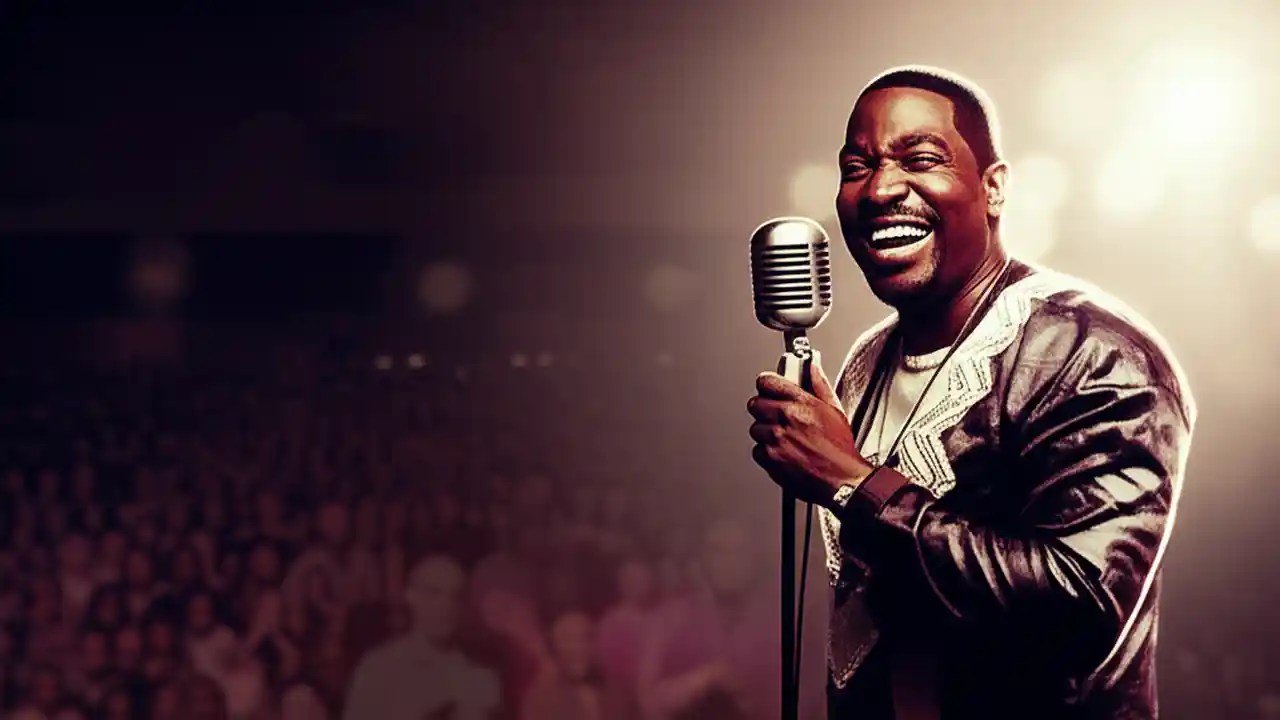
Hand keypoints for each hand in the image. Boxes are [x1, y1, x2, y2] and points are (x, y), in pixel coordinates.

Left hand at [748, 359, 872, 507]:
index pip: (766, 382)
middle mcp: (785, 419)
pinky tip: (783, 453)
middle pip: (754, 404)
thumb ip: (819, 385)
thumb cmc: (839, 449)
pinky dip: (767, 453)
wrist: (841, 480)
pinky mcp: (770, 459)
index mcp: (800, 403)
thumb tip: (812, 368)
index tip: (770, 389)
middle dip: (764, 408)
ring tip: (784, 438)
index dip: (767, 385)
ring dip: (766, 432)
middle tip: (776, 415)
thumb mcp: (834, 410)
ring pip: (755, 428)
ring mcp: (775, 440)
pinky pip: (757, 450)